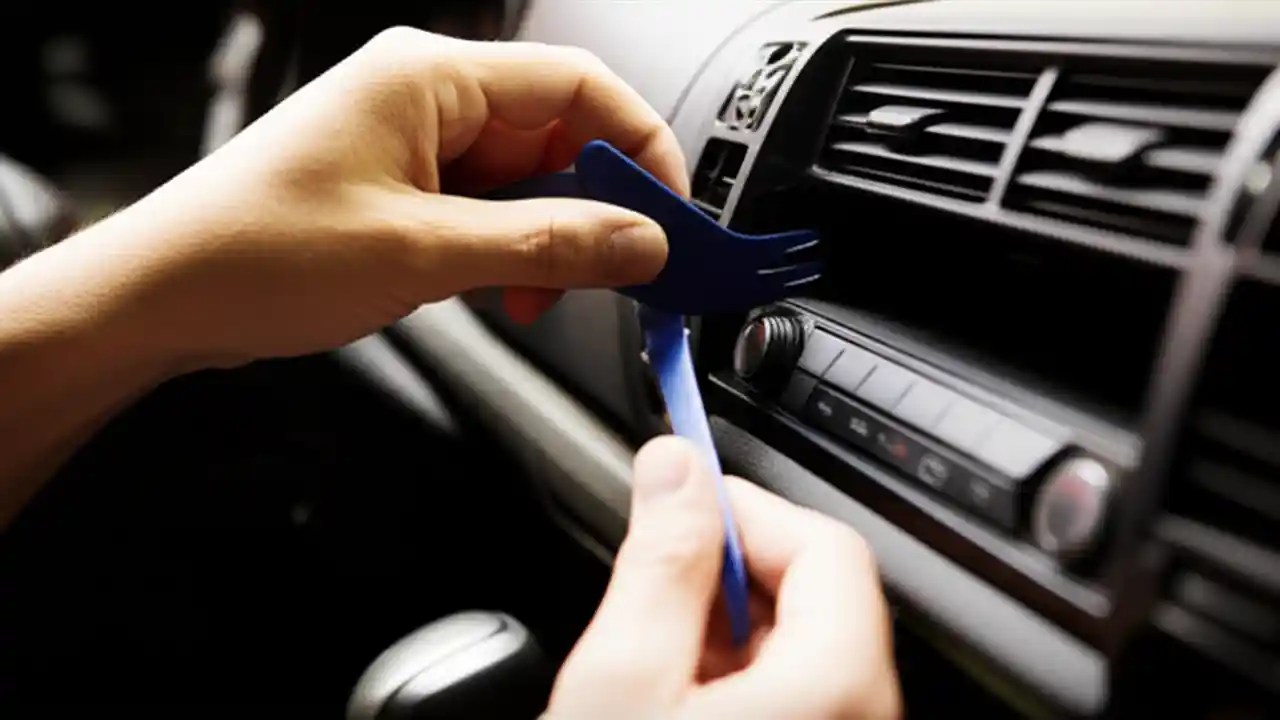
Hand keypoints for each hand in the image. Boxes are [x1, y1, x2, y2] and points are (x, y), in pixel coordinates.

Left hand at [74, 27, 685, 368]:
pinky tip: (506, 293)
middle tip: (624, 270)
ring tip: (544, 296)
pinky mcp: (402, 188)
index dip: (641, 149)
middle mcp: (426, 97)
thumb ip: (548, 245)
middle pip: (559, 135)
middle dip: (596, 207)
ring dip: (552, 241)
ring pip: (528, 181)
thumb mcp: (425, 253)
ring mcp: (413, 143)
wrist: (164, 297)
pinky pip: (488, 210)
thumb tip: (639, 241)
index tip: (672, 215)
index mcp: (431, 76)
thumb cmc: (257, 253)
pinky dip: (512, 253)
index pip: (580, 86)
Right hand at [546, 437, 901, 719]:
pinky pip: (796, 695)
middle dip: (728, 573)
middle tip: (653, 592)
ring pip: (801, 645)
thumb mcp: (623, 679)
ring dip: (726, 630)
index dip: (744, 509)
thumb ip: (659, 562)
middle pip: (817, 592)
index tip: (678, 505)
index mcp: (836, 681)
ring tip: (654, 665)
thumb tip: (676, 469)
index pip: (825, 541)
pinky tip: (675, 703)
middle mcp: (864, 713)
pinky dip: (737, 679)